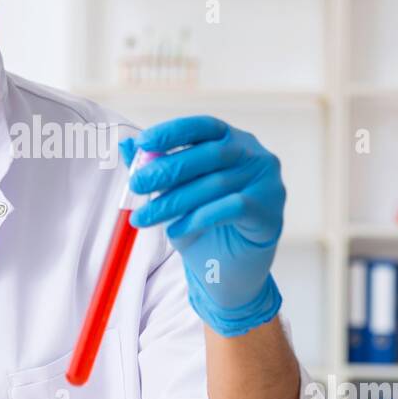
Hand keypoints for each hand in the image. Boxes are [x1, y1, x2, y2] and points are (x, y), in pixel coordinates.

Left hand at [120, 116, 284, 336]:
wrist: (227, 271)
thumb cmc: (202, 225)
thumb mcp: (174, 193)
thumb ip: (156, 168)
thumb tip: (127, 146)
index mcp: (232, 140)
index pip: (202, 126)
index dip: (172, 132)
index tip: (143, 143)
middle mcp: (254, 155)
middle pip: (208, 155)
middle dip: (167, 170)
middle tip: (136, 185)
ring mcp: (267, 183)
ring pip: (214, 185)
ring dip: (172, 201)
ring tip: (143, 218)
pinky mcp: (270, 212)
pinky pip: (230, 208)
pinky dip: (198, 218)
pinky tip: (175, 230)